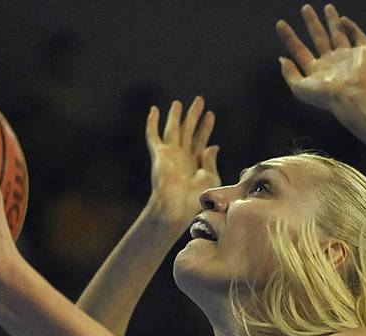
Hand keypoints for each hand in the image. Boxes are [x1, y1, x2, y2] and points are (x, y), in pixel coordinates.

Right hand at [146, 96, 219, 223]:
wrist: (177, 205)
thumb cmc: (196, 196)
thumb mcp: (211, 177)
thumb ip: (210, 160)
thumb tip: (213, 146)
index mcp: (196, 163)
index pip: (201, 140)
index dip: (205, 127)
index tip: (210, 114)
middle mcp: (182, 157)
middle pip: (188, 131)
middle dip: (193, 116)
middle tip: (199, 100)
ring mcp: (169, 155)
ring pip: (173, 130)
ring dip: (175, 116)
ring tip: (178, 103)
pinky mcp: (158, 155)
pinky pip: (153, 136)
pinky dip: (152, 123)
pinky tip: (154, 110)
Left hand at [276, 4, 365, 114]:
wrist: (350, 97)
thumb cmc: (325, 96)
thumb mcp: (299, 88)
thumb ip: (289, 74)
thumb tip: (282, 59)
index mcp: (315, 71)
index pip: (299, 51)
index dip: (289, 38)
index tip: (280, 24)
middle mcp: (330, 63)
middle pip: (318, 38)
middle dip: (312, 23)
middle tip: (305, 8)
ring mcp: (346, 58)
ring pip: (338, 35)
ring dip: (332, 21)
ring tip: (327, 7)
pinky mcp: (361, 55)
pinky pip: (359, 38)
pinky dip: (352, 28)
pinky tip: (343, 20)